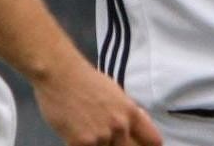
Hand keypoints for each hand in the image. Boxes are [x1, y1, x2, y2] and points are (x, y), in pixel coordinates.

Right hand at [31, 57, 162, 145]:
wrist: (59, 74)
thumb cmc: (86, 80)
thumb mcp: (116, 93)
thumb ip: (128, 113)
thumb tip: (137, 127)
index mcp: (131, 113)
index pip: (153, 141)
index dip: (145, 145)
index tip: (137, 144)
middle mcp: (120, 127)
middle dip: (118, 145)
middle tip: (103, 134)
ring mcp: (101, 137)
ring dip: (98, 145)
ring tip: (88, 130)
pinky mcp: (80, 144)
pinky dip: (81, 145)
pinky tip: (76, 136)